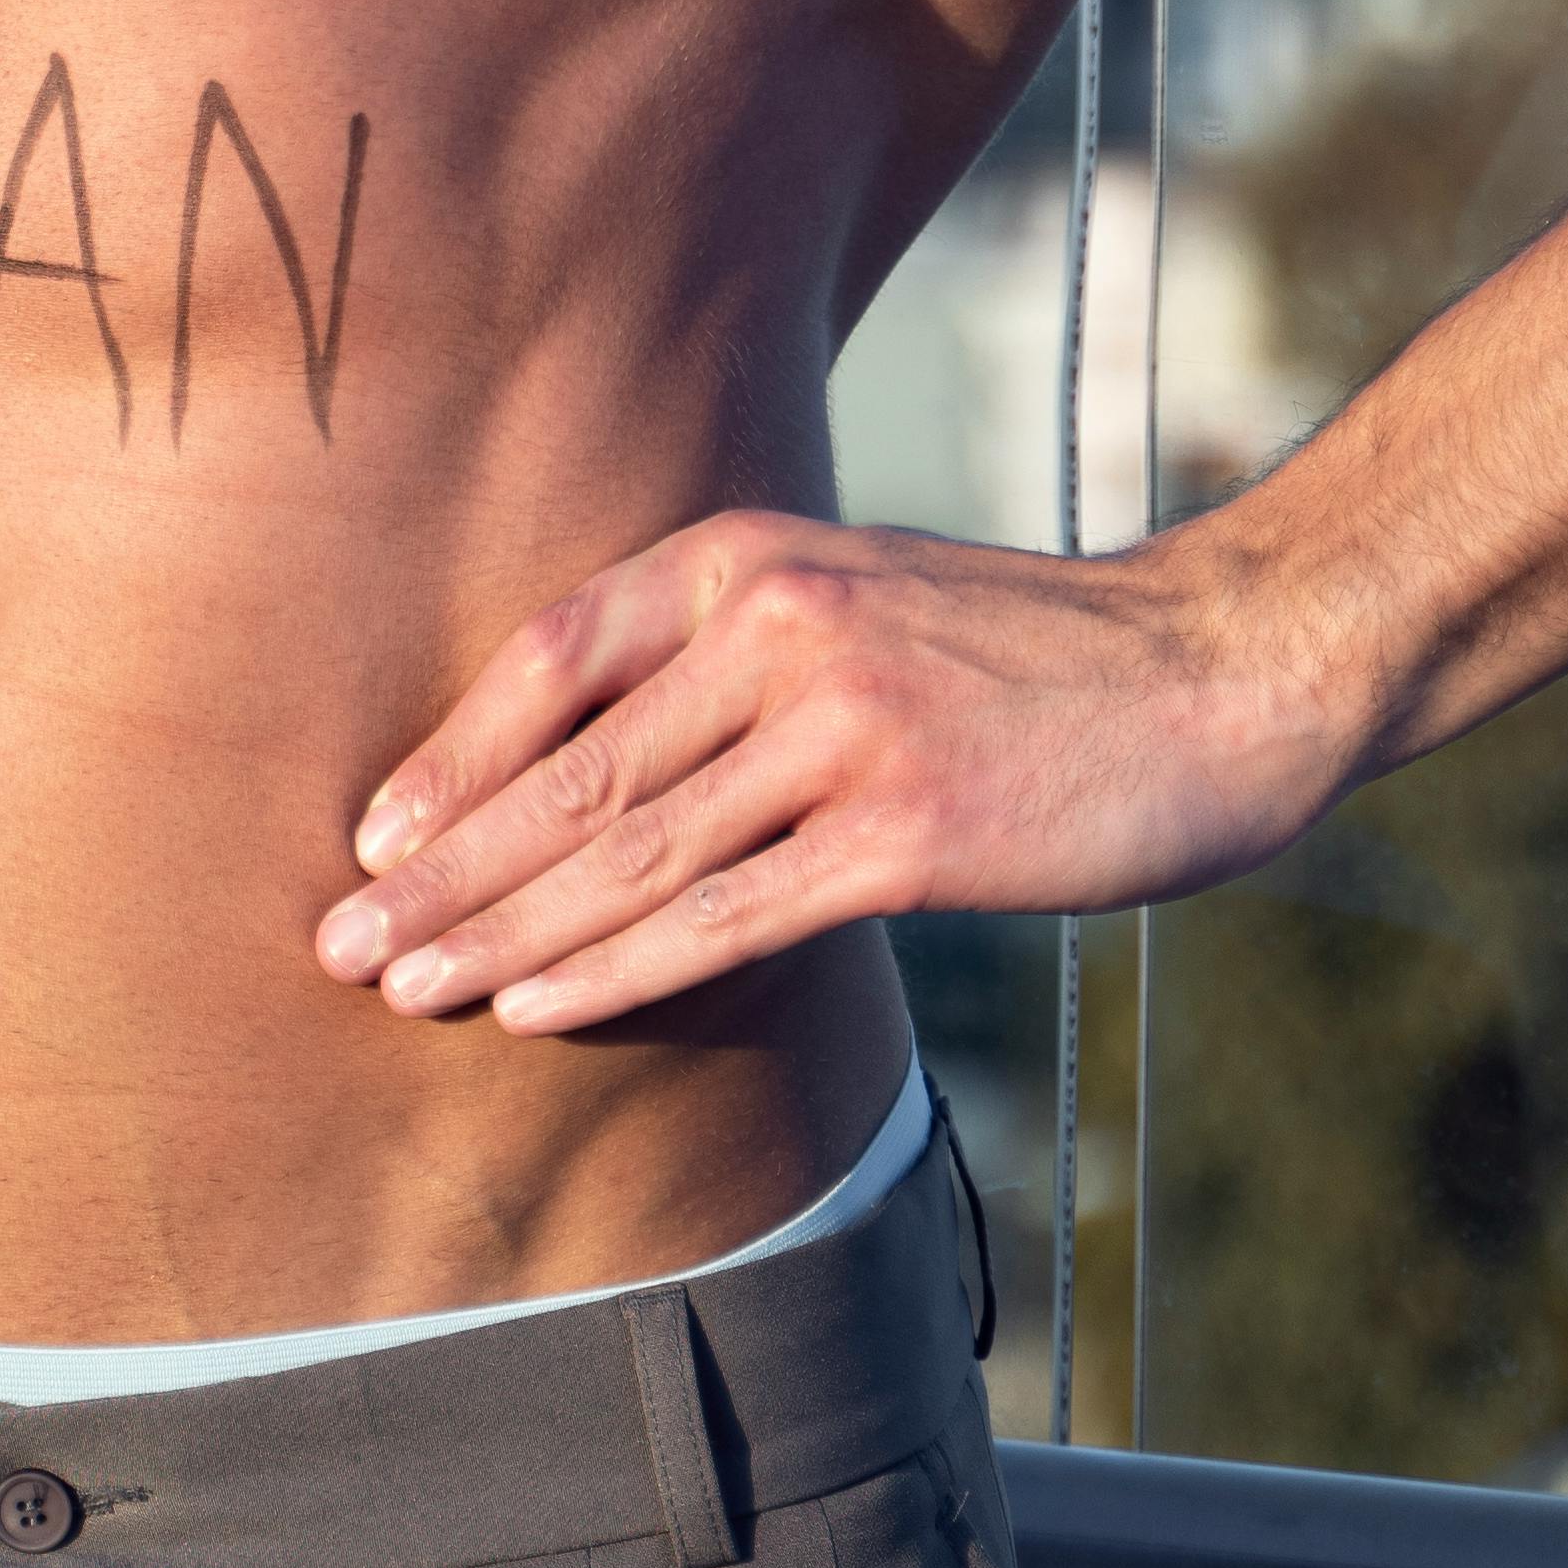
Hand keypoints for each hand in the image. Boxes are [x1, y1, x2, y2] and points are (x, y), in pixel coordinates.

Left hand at [314, 511, 1343, 1035]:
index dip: (453, 757)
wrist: (1224, 669)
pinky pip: (727, 913)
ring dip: (504, 935)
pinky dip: (620, 969)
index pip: (557, 657)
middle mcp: (784, 626)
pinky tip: (538, 1009)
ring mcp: (844, 725)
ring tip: (408, 991)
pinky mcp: (908, 829)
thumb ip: (744, 655)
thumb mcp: (871, 597)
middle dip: (445, 869)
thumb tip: (607, 764)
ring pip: (631, 852)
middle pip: (572, 769)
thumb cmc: (1040, 654)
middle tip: (344, 945)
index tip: (373, 838)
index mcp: (756, 557)